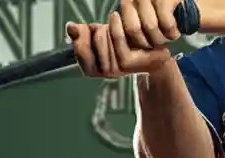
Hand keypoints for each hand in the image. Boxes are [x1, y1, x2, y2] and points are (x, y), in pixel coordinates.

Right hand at [67, 3, 181, 77]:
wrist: (155, 52)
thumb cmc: (128, 43)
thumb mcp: (103, 36)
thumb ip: (84, 33)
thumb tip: (70, 27)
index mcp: (95, 69)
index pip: (79, 50)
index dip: (81, 36)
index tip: (87, 28)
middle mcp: (104, 72)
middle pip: (89, 41)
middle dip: (96, 30)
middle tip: (106, 28)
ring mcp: (116, 69)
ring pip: (100, 38)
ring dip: (106, 27)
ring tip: (115, 25)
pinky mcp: (127, 63)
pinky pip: (115, 37)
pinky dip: (115, 24)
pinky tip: (117, 18)